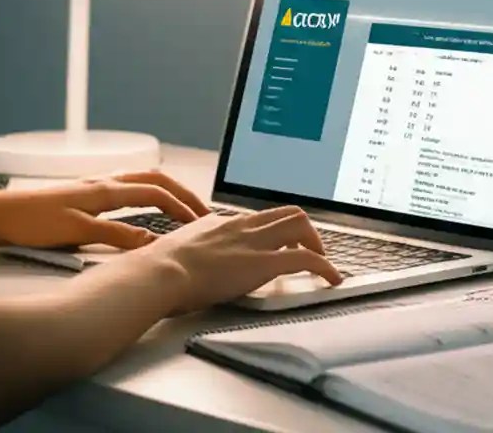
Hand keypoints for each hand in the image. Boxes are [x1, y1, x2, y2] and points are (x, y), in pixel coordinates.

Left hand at [0, 170, 211, 249]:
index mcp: (106, 190)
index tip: (201, 223)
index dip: (183, 208)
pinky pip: (128, 190)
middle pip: (156, 180)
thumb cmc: (32, 222)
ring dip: (167, 192)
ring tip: (182, 209)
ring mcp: (94, 187)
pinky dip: (147, 196)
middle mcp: (104, 183)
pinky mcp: (85, 197)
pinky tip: (144, 211)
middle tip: (203, 212)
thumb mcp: (79, 232)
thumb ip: (119, 237)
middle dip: (183, 195)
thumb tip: (155, 243)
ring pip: (142, 181)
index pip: (157, 193)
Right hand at [137, 205, 342, 314]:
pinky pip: (306, 258)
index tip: (282, 243)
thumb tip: (191, 257)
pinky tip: (331, 278)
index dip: (277, 230)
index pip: (260, 218)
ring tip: (323, 263)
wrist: (160, 273)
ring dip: (317, 243)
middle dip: (305, 231)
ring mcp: (255, 242)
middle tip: (310, 250)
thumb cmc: (161, 267)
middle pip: (287, 212)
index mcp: (223, 222)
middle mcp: (243, 225)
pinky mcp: (264, 262)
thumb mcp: (179, 249)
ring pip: (301, 225)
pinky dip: (325, 267)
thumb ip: (193, 248)